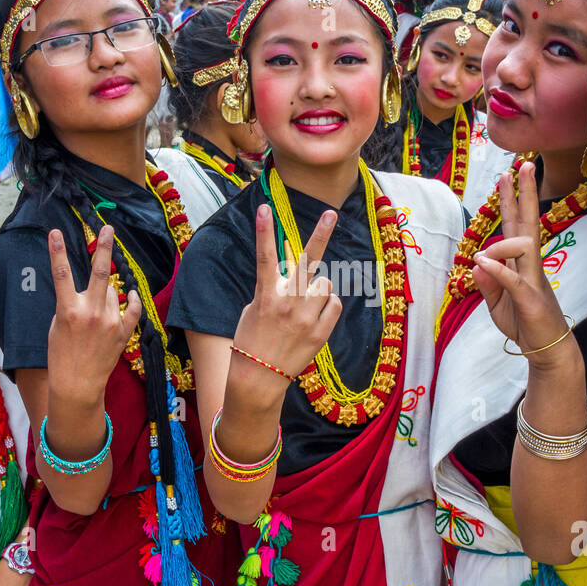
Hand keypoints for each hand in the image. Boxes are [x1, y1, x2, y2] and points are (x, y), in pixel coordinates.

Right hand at [46, 226, 141, 399]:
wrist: (78, 384)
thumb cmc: (61, 355)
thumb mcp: (57, 326)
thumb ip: (70, 304)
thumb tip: (84, 288)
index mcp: (68, 311)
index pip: (61, 274)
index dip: (57, 251)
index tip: (55, 232)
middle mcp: (91, 313)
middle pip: (100, 272)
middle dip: (104, 247)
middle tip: (108, 228)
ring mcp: (110, 322)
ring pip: (112, 294)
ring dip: (106, 296)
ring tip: (95, 318)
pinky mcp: (123, 333)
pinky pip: (131, 309)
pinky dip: (130, 300)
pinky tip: (129, 294)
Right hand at [229, 204, 340, 397]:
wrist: (258, 378)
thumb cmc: (252, 339)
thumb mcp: (254, 309)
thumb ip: (274, 290)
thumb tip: (299, 278)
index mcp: (266, 295)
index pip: (265, 257)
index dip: (263, 231)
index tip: (263, 207)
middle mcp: (288, 303)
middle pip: (308, 261)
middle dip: (320, 234)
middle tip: (331, 214)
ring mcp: (306, 318)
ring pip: (326, 284)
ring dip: (319, 288)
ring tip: (306, 303)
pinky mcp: (320, 333)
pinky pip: (334, 305)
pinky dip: (327, 306)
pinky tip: (315, 316)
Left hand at [472, 164, 574, 369]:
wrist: (545, 349)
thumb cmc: (524, 323)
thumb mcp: (497, 303)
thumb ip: (488, 282)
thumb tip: (477, 261)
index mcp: (522, 263)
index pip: (515, 225)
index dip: (511, 200)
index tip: (507, 175)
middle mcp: (530, 265)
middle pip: (527, 222)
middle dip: (524, 193)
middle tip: (524, 164)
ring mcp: (533, 279)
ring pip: (522, 246)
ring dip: (500, 243)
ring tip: (483, 254)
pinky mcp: (531, 298)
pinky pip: (513, 277)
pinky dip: (498, 268)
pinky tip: (483, 261)